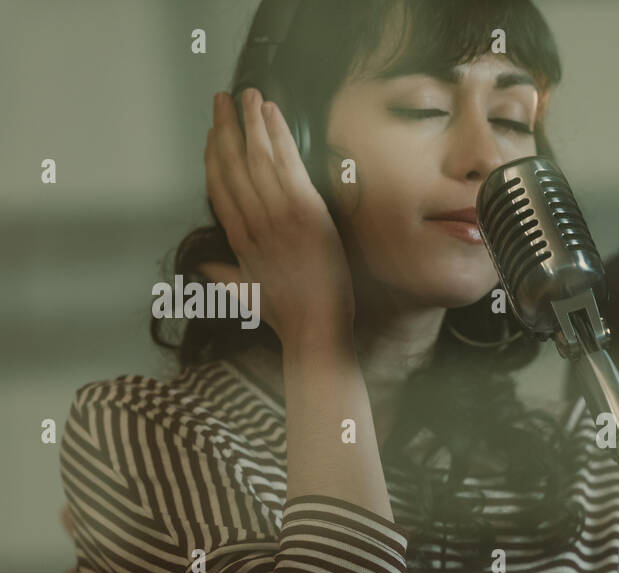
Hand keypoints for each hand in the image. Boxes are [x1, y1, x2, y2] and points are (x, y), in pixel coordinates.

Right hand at [202, 88, 354, 348]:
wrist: (313, 329)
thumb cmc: (286, 317)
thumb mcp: (247, 296)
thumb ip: (224, 277)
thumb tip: (203, 268)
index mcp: (238, 239)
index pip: (218, 187)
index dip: (212, 156)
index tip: (211, 134)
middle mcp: (252, 222)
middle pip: (231, 165)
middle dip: (225, 128)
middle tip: (221, 100)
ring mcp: (277, 215)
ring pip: (256, 158)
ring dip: (251, 122)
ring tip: (248, 95)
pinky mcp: (303, 212)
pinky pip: (286, 164)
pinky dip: (277, 135)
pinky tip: (271, 113)